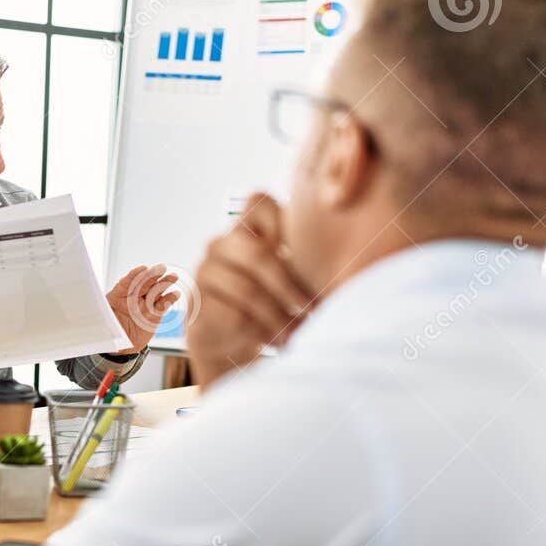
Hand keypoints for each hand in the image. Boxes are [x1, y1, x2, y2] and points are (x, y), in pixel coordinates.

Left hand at [105, 263, 179, 353]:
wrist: (122, 346)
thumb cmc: (110, 332)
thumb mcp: (104, 324)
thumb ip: (104, 317)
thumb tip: (99, 313)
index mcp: (117, 296)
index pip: (126, 283)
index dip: (134, 275)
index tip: (143, 268)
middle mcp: (132, 297)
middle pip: (143, 283)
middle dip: (152, 275)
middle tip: (161, 268)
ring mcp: (145, 303)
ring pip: (156, 291)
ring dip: (165, 283)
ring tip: (173, 276)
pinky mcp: (155, 313)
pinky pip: (163, 304)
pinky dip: (170, 299)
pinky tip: (175, 294)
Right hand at [187, 193, 312, 385]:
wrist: (229, 342)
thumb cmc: (269, 305)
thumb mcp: (290, 279)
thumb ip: (304, 262)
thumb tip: (349, 266)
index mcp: (246, 229)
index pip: (258, 202)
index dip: (281, 223)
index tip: (304, 257)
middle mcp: (222, 243)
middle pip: (258, 254)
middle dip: (289, 286)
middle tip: (312, 310)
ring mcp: (206, 269)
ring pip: (247, 289)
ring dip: (277, 316)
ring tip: (295, 335)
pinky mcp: (196, 300)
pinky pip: (232, 313)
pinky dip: (258, 331)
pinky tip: (273, 340)